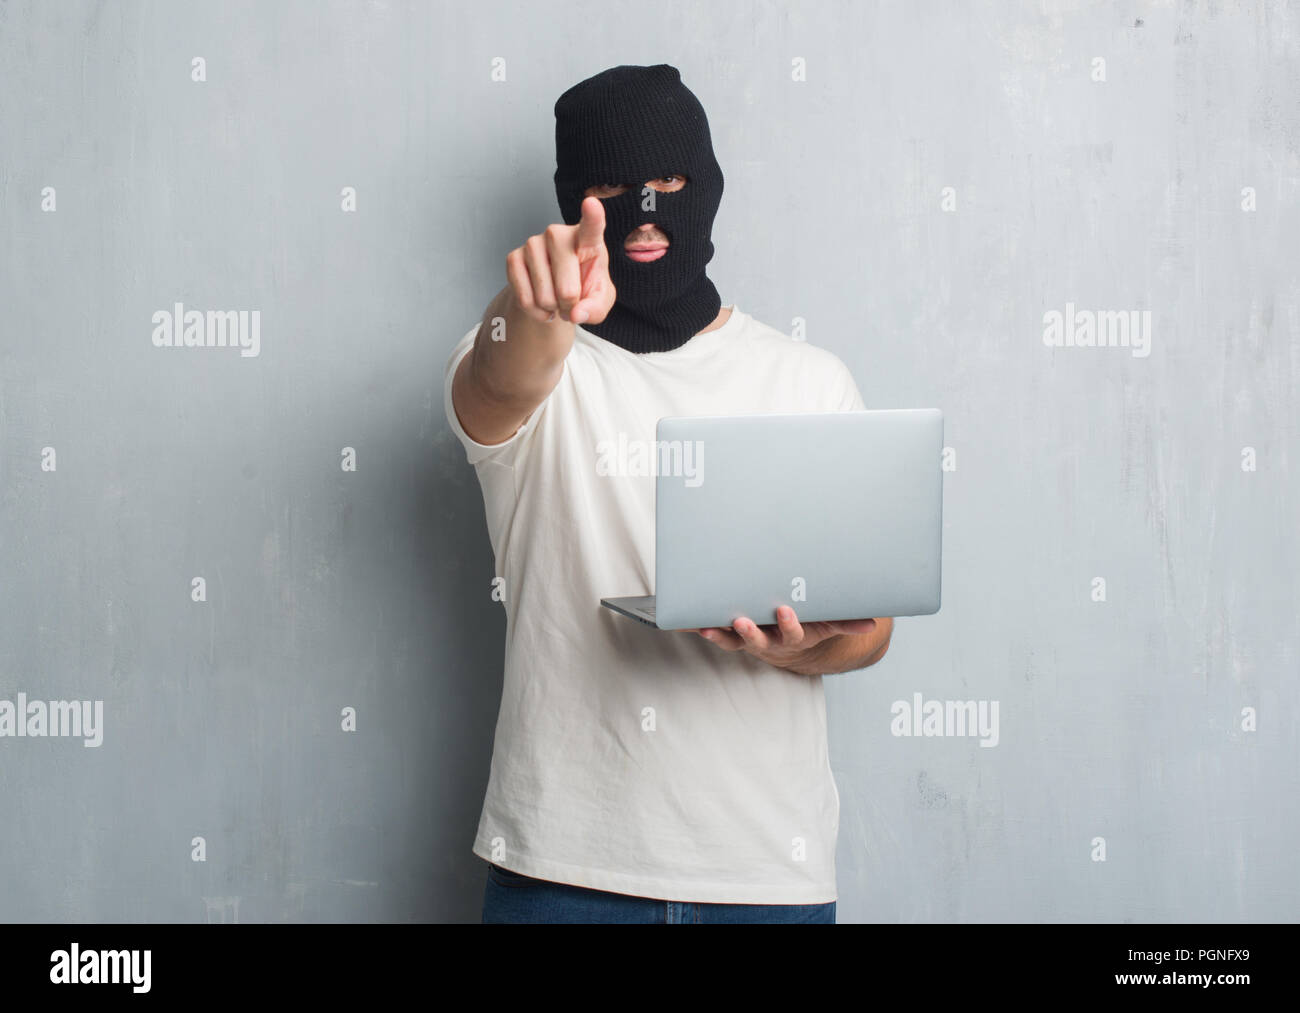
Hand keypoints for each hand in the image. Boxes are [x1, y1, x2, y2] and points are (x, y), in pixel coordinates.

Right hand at [505, 196, 616, 326]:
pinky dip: (535, 312)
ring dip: (552, 309)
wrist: (556, 291)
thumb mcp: (599, 302)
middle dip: (570, 306)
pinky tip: (542, 305)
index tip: (591, 203)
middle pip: (567, 288)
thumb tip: (576, 313)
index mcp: (587, 240)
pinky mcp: (514, 257)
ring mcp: (533, 243)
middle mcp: (558, 234)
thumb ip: (595, 309)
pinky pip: (525, 299)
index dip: (592, 216)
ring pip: (544, 297)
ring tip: (556, 299)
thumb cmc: (584, 289)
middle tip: (571, 301)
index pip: (591, 227)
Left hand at [694, 606, 877, 672]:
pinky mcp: (730, 635)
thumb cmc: (810, 625)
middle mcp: (767, 641)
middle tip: (741, 620)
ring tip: (704, 627)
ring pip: (731, 640)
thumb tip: (871, 622)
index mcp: (791, 636)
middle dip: (749, 631)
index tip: (785, 610)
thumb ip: (846, 622)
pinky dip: (695, 628)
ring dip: (718, 635)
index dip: (789, 624)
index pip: (792, 632)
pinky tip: (678, 623)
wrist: (790, 644)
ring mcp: (746, 640)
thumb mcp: (829, 624)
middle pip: (756, 639)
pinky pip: (711, 632)